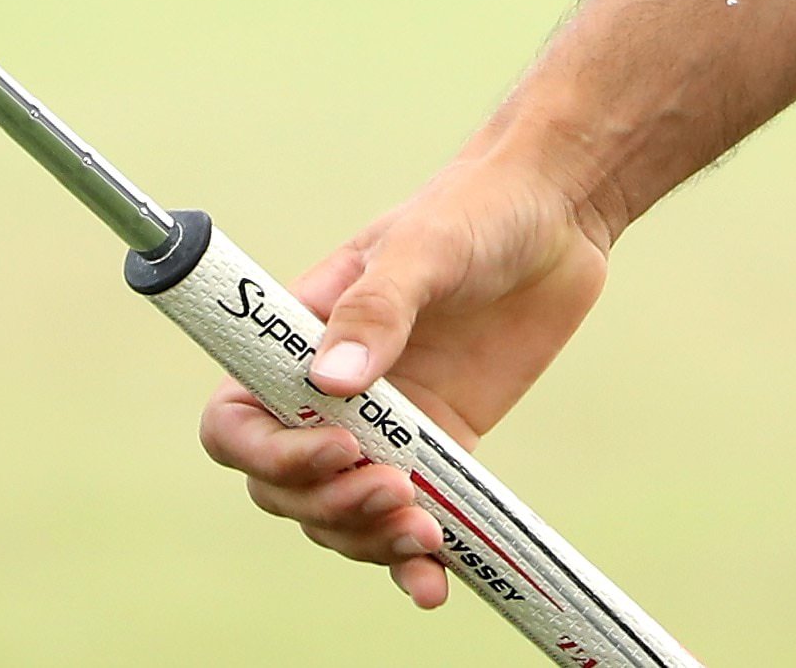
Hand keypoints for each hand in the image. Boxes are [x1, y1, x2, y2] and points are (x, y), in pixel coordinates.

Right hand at [193, 145, 612, 608]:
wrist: (557, 213)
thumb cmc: (476, 209)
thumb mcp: (423, 247)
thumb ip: (379, 310)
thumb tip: (332, 385)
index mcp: (299, 339)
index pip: (238, 419)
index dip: (265, 453)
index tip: (334, 450)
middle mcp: (330, 393)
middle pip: (284, 485)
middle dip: (326, 504)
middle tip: (392, 489)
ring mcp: (385, 427)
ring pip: (339, 516)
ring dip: (366, 538)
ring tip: (423, 531)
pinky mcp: (442, 448)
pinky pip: (410, 519)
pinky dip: (413, 564)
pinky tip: (433, 586)